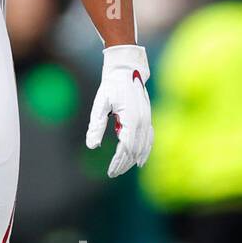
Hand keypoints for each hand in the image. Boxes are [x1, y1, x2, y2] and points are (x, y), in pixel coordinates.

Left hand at [85, 44, 152, 176]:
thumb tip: (91, 146)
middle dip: (124, 163)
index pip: (126, 147)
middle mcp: (143, 121)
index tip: (110, 172)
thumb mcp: (100, 104)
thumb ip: (96, 125)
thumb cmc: (111, 85)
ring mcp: (148, 119)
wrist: (126, 69)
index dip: (118, 161)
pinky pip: (150, 139)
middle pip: (135, 150)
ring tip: (123, 169)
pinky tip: (140, 160)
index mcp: (132, 118)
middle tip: (113, 173)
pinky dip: (146, 151)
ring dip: (134, 159)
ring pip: (144, 146)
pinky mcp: (148, 117)